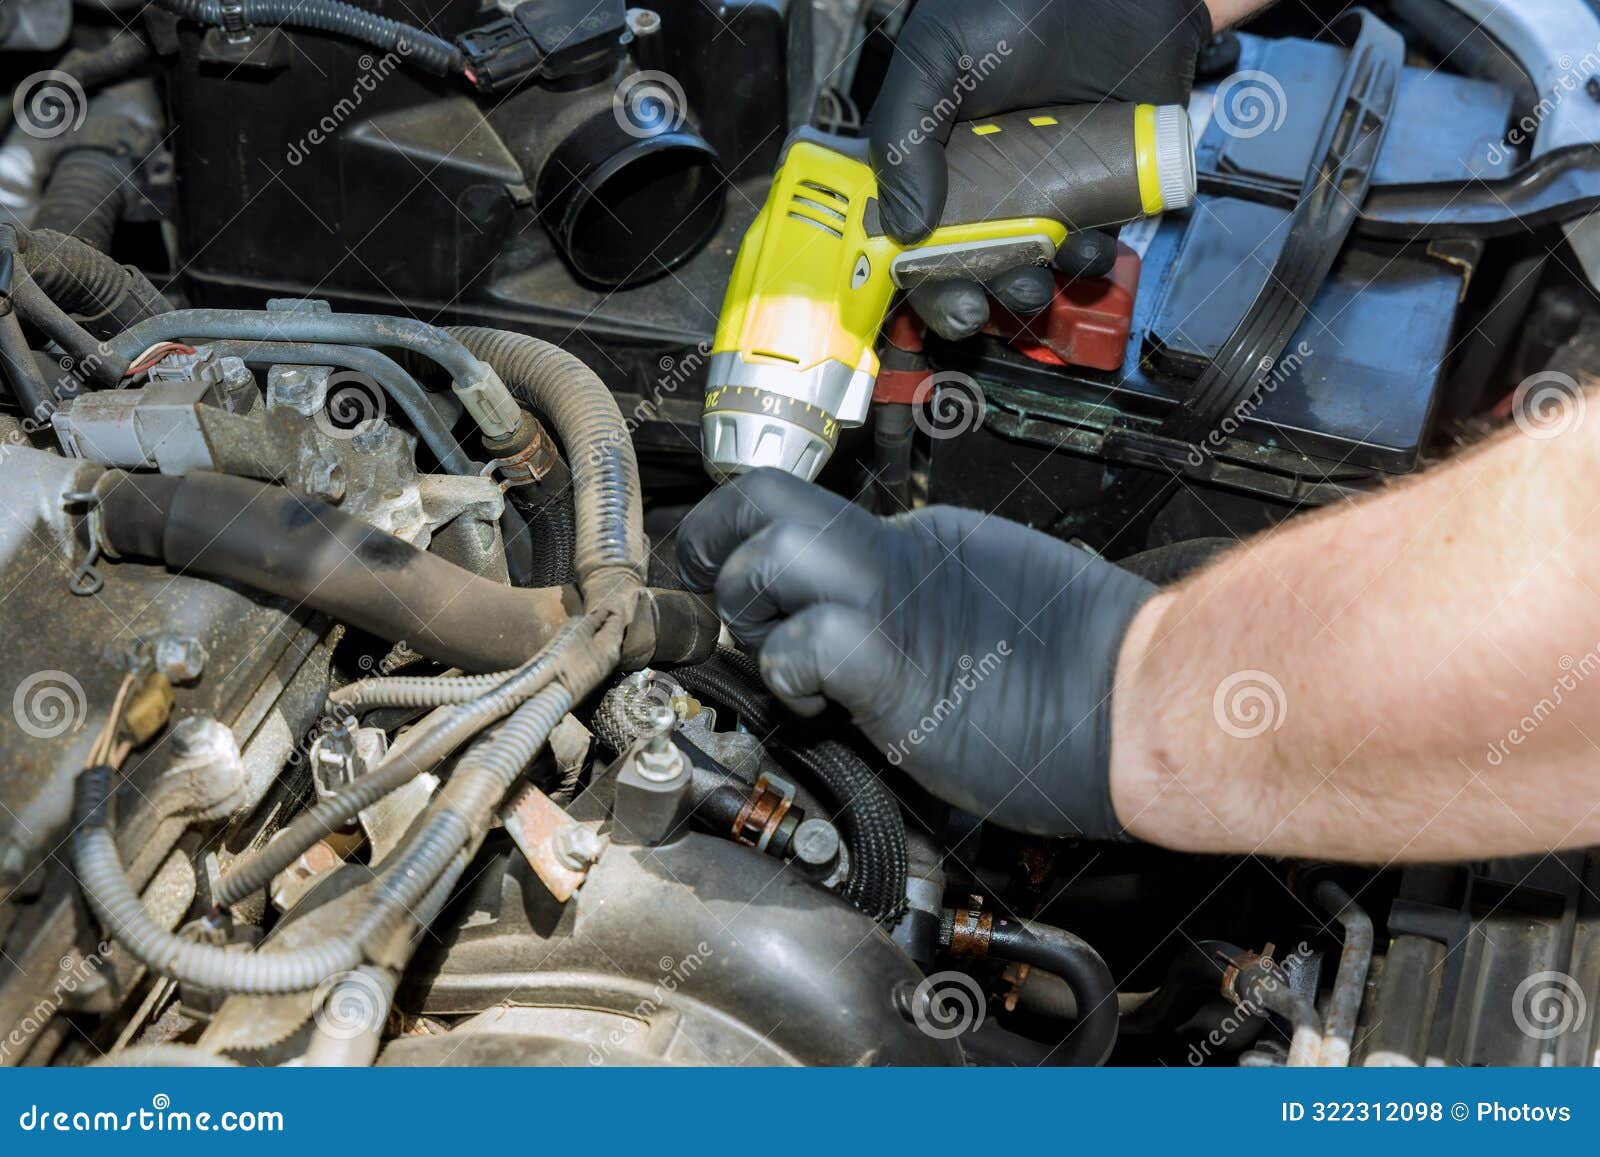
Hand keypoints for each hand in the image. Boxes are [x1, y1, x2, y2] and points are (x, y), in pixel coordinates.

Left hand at [676, 469, 1155, 837]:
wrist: (1151, 703)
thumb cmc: (1083, 687)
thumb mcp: (976, 623)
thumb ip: (909, 614)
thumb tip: (841, 643)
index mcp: (914, 546)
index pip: (796, 511)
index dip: (743, 534)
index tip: (724, 574)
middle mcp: (897, 556)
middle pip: (767, 501)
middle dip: (719, 546)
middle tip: (729, 607)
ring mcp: (896, 604)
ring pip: (772, 552)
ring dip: (748, 604)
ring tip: (775, 656)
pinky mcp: (899, 666)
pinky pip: (809, 638)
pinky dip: (788, 668)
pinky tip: (813, 700)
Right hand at [868, 0, 1211, 338]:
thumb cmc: (1015, 3)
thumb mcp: (936, 58)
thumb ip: (905, 136)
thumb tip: (904, 228)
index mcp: (933, 157)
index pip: (908, 233)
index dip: (910, 274)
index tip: (920, 295)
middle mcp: (986, 180)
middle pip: (966, 264)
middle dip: (968, 297)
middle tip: (975, 310)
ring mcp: (1044, 187)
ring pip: (1030, 264)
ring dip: (1028, 288)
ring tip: (1036, 279)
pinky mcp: (1101, 186)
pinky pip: (1091, 243)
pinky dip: (1089, 261)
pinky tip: (1092, 247)